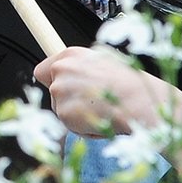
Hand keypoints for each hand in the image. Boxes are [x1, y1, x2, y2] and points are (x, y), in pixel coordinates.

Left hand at [35, 46, 154, 137]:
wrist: (137, 100)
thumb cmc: (128, 83)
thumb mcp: (104, 62)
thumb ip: (82, 68)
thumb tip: (73, 75)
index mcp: (70, 55)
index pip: (44, 70)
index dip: (53, 82)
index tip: (62, 88)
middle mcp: (60, 70)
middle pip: (53, 92)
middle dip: (69, 101)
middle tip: (93, 103)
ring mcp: (59, 91)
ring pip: (62, 110)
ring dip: (78, 115)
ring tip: (102, 110)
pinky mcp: (63, 112)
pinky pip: (70, 125)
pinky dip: (84, 127)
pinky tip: (100, 119)